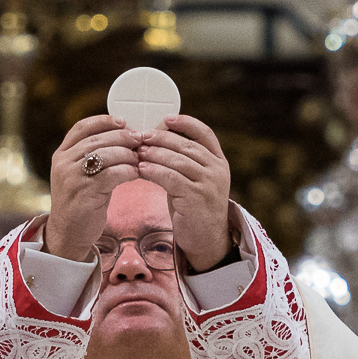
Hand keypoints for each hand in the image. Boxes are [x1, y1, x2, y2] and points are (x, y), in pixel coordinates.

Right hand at [43, 114, 138, 261]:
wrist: (68, 233)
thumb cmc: (81, 201)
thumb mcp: (81, 174)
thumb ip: (94, 155)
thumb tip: (125, 135)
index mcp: (61, 154)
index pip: (82, 127)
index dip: (104, 121)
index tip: (123, 121)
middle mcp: (64, 163)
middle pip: (98, 139)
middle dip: (123, 137)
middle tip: (140, 139)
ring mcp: (72, 177)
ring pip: (106, 154)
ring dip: (128, 154)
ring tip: (139, 159)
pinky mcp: (85, 192)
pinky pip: (112, 174)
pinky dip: (128, 171)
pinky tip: (136, 174)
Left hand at [133, 114, 233, 271]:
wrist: (206, 240)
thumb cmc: (193, 207)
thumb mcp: (193, 180)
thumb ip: (182, 161)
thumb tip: (155, 139)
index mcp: (219, 161)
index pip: (205, 133)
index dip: (186, 123)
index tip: (166, 118)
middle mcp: (218, 170)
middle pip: (187, 145)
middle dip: (162, 138)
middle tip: (142, 136)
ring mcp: (209, 185)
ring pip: (179, 161)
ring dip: (155, 154)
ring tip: (138, 152)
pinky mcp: (197, 199)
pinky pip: (172, 179)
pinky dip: (155, 172)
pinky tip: (142, 170)